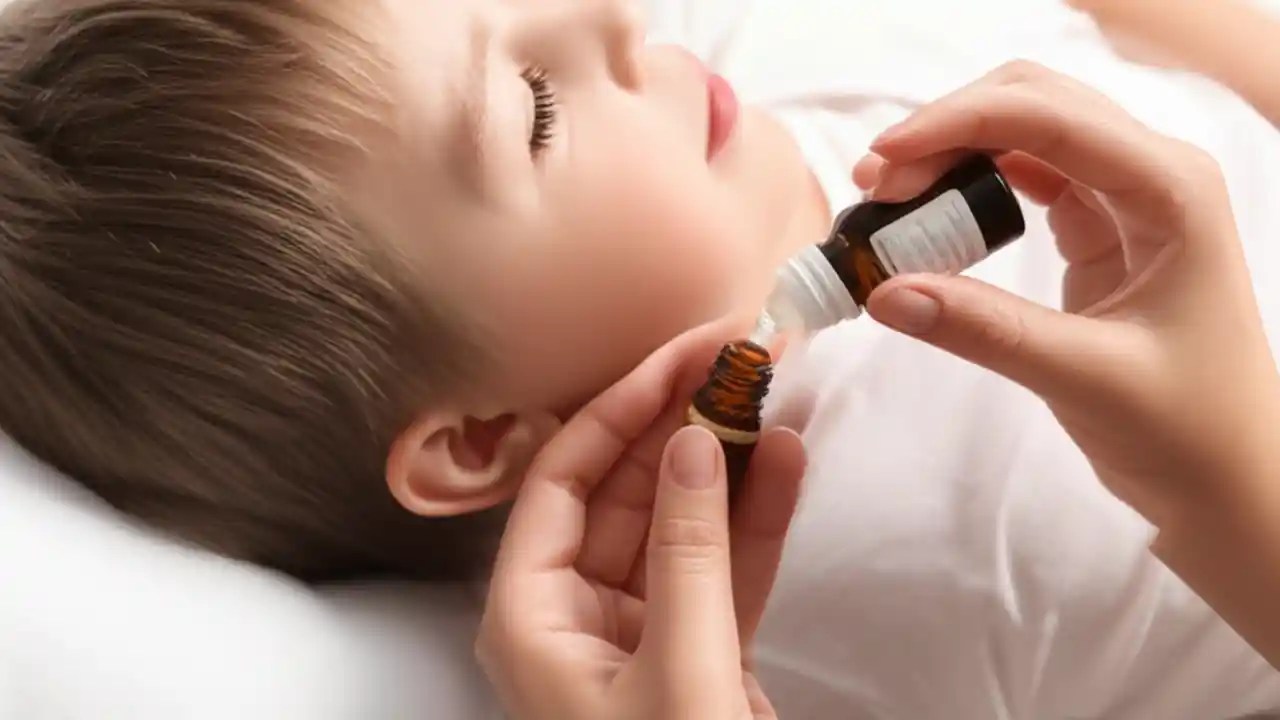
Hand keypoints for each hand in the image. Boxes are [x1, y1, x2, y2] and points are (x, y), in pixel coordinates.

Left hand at [476, 325, 806, 719]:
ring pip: (684, 521)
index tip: (683, 353)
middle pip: (629, 489)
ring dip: (731, 457)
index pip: (565, 479)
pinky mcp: (698, 651)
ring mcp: (640, 631)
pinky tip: (790, 459)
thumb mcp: (678, 672)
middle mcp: (575, 614)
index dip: (622, 406)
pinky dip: (757, 518)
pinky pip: (724, 568)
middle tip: (743, 350)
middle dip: (686, 418)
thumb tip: (692, 442)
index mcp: (532, 616)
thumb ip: (686, 554)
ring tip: (777, 385)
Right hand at [852, 62, 1279, 553]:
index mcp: (1171, 190)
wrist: (1223, 473)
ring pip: (1021, 132)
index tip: (884, 158)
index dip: (957, 124)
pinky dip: (966, 186)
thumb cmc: (1187, 428)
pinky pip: (1020, 177)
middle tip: (877, 184)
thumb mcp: (1085, 378)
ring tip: (887, 200)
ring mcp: (1123, 195)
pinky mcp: (1096, 225)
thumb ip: (985, 331)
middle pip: (1032, 102)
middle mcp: (1150, 173)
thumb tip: (885, 292)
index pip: (1051, 118)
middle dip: (947, 129)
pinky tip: (926, 217)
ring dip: (950, 153)